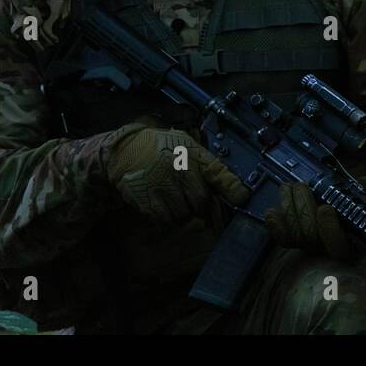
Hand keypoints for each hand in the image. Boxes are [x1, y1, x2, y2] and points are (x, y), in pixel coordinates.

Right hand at [107, 127, 250, 224]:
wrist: (124, 151)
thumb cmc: (160, 148)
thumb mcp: (186, 146)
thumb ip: (209, 166)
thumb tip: (236, 191)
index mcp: (189, 153)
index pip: (216, 172)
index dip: (232, 188)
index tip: (241, 198)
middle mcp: (176, 168)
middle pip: (200, 201)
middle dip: (199, 206)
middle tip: (192, 199)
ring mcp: (160, 185)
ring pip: (183, 214)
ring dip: (182, 212)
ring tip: (173, 198)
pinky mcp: (146, 199)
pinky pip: (165, 220)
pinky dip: (167, 217)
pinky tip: (161, 203)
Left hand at [264, 173, 365, 260]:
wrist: (340, 200)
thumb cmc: (357, 200)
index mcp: (352, 240)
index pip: (339, 248)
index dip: (329, 230)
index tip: (326, 209)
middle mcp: (329, 248)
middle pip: (312, 238)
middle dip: (304, 209)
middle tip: (302, 186)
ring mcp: (311, 245)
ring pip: (296, 234)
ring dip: (289, 208)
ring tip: (289, 187)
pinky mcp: (294, 240)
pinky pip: (283, 239)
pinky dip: (275, 225)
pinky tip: (273, 211)